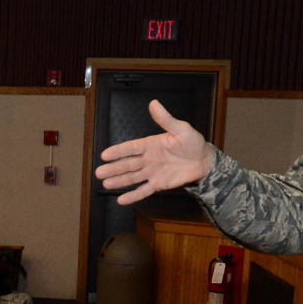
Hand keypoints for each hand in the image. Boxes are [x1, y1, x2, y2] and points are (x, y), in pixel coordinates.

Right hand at [93, 100, 215, 203]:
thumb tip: (153, 103)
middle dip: (113, 169)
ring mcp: (152, 172)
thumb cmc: (192, 142)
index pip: (131, 148)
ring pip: (132, 178)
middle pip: (128, 164)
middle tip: (99, 173)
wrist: (203, 161)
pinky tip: (121, 200)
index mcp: (151, 144)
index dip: (118, 151)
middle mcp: (148, 158)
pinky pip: (144, 190)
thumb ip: (165, 119)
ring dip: (119, 181)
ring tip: (106, 184)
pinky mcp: (159, 184)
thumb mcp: (181, 129)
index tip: (105, 155)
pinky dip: (133, 196)